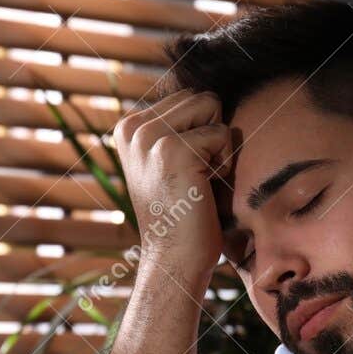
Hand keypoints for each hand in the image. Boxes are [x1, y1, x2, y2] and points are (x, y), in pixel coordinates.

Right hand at [113, 90, 230, 293]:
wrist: (174, 259)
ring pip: (212, 107)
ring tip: (200, 180)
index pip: (189, 97)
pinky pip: (223, 134)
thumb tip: (211, 94)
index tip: (186, 171)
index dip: (202, 132)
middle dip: (212, 134)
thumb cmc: (183, 214)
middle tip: (196, 176)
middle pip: (202, 97)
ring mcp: (150, 137)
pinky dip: (224, 164)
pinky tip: (203, 189)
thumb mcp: (169, 160)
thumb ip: (179, 125)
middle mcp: (133, 126)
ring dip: (218, 146)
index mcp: (129, 125)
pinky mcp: (173, 150)